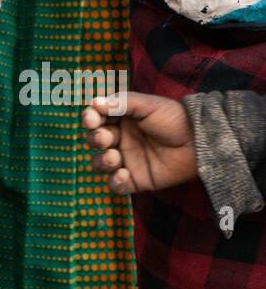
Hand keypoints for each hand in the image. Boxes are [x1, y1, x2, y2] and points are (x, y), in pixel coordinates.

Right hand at [82, 93, 197, 194]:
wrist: (199, 143)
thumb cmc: (174, 119)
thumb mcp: (148, 105)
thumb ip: (122, 102)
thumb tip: (94, 102)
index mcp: (121, 119)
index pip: (96, 118)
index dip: (89, 119)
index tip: (92, 119)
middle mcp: (121, 139)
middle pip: (95, 140)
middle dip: (95, 139)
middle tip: (105, 138)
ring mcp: (127, 160)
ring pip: (100, 163)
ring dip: (101, 160)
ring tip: (114, 157)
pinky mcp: (136, 180)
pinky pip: (116, 185)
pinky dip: (114, 182)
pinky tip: (123, 174)